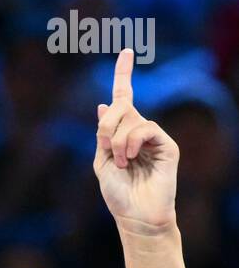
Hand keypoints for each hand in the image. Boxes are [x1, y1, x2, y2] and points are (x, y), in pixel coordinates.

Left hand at [93, 48, 179, 229]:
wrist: (136, 216)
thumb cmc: (118, 195)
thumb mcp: (101, 163)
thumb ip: (102, 135)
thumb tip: (102, 104)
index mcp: (122, 134)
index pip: (123, 98)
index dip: (123, 74)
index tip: (125, 51)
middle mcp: (139, 131)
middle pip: (119, 107)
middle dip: (107, 126)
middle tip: (108, 150)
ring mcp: (154, 137)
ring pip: (130, 118)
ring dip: (118, 141)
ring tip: (123, 163)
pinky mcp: (166, 144)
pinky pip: (145, 128)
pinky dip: (132, 142)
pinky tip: (132, 158)